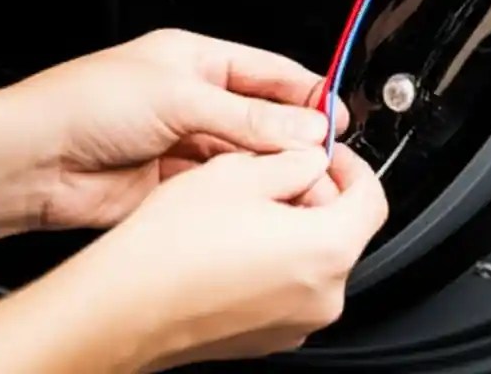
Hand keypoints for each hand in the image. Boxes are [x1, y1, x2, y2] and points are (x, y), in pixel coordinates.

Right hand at [0, 147, 387, 373]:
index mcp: (327, 249)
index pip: (372, 197)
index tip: (329, 153)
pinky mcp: (268, 337)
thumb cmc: (168, 249)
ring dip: (294, 226)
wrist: (118, 310)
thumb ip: (291, 160)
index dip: (351, 165)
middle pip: (345, 229)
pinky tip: (234, 242)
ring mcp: (296, 323)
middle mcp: (322, 295)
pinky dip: (275, 260)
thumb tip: (311, 158)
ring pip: (315, 258)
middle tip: (278, 173)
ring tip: (246, 206)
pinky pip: (289, 287)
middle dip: (318, 195)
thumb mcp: (237, 173)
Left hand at [1, 29, 347, 229]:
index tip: (337, 115)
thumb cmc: (85, 105)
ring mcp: (185, 142)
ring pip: (247, 156)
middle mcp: (194, 100)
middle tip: (323, 154)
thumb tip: (305, 125)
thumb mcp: (181, 96)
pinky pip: (225, 187)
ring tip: (298, 177)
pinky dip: (245, 192)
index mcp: (197, 61)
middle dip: (294, 135)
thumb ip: (250, 115)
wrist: (33, 161)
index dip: (307, 92)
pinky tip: (260, 195)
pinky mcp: (176, 184)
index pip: (270, 72)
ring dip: (271, 167)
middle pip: (263, 117)